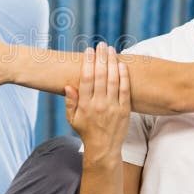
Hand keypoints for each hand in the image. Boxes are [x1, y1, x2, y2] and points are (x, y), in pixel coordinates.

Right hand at [65, 43, 130, 161]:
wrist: (103, 148)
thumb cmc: (86, 131)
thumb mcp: (72, 118)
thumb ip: (70, 102)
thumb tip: (68, 86)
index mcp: (85, 105)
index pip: (86, 79)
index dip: (88, 63)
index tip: (88, 51)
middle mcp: (98, 105)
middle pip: (100, 76)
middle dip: (101, 58)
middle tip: (101, 45)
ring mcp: (113, 107)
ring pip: (113, 80)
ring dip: (112, 62)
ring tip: (111, 49)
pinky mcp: (124, 110)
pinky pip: (124, 90)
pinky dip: (124, 76)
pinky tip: (122, 64)